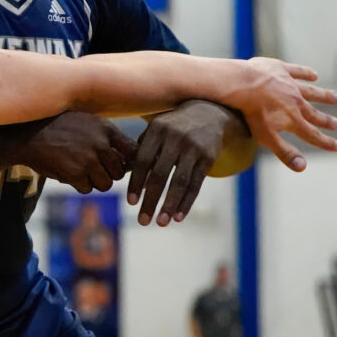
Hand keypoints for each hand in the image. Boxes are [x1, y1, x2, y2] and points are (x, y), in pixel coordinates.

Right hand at [17, 112, 137, 193]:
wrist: (26, 136)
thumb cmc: (57, 128)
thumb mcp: (85, 122)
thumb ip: (106, 136)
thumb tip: (129, 159)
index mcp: (106, 129)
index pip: (133, 151)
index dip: (129, 162)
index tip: (120, 166)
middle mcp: (100, 144)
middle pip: (119, 172)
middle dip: (108, 175)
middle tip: (93, 170)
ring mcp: (88, 159)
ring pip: (105, 184)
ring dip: (94, 182)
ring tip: (80, 172)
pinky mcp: (75, 174)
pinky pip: (87, 189)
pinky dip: (78, 185)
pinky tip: (67, 173)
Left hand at [127, 101, 231, 225]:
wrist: (209, 113)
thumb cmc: (172, 127)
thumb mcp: (155, 132)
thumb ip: (140, 152)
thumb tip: (128, 180)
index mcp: (157, 131)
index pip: (142, 161)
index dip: (135, 183)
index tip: (131, 203)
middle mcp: (175, 139)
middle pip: (160, 175)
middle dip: (151, 200)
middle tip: (142, 221)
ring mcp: (194, 148)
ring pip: (180, 182)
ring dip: (170, 205)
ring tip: (161, 223)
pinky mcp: (208, 157)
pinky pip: (196, 184)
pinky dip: (187, 202)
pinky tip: (178, 217)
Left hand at [228, 58, 336, 170]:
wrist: (242, 84)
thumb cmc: (252, 113)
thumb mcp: (267, 137)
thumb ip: (285, 152)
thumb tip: (302, 167)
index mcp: (292, 119)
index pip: (312, 134)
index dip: (325, 142)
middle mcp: (296, 102)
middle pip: (313, 113)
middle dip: (325, 120)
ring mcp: (290, 85)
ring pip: (312, 91)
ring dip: (325, 96)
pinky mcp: (281, 70)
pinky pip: (298, 72)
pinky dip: (307, 74)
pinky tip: (314, 75)